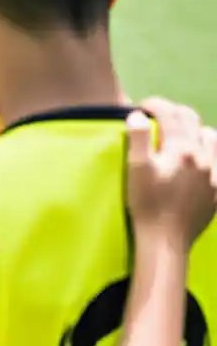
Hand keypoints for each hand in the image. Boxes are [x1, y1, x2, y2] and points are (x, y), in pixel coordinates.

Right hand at [127, 99, 216, 246]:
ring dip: (195, 130)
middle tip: (158, 118)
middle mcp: (202, 155)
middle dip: (174, 113)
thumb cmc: (146, 205)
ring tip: (181, 138)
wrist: (166, 239)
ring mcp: (213, 171)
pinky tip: (200, 158)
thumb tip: (138, 116)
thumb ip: (138, 139)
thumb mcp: (136, 170)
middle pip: (192, 121)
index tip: (142, 106)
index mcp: (180, 149)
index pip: (170, 114)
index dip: (156, 105)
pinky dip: (209, 151)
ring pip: (210, 137)